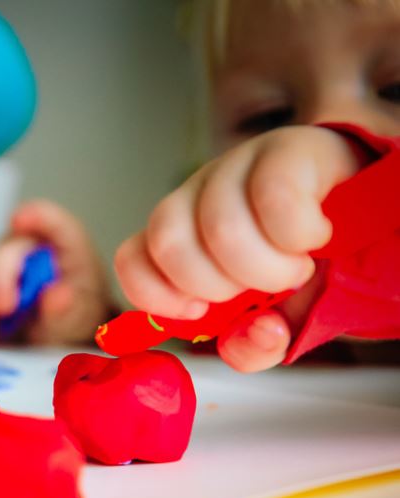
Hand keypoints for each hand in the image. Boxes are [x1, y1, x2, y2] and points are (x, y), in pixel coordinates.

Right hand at [0, 199, 109, 343]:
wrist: (57, 336)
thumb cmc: (74, 313)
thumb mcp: (81, 314)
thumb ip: (68, 306)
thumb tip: (57, 295)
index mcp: (60, 243)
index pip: (49, 220)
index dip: (35, 217)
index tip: (20, 221)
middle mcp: (23, 248)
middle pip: (5, 252)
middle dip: (0, 279)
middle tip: (5, 308)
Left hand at [115, 124, 356, 315]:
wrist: (370, 212)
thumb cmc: (309, 263)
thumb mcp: (278, 316)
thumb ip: (254, 344)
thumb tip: (258, 339)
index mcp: (180, 233)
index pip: (130, 258)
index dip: (156, 295)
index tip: (198, 312)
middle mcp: (197, 195)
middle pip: (169, 245)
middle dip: (219, 287)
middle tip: (261, 289)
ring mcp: (237, 167)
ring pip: (219, 226)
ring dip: (265, 267)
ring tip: (297, 268)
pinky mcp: (285, 149)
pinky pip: (274, 197)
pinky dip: (299, 234)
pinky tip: (316, 237)